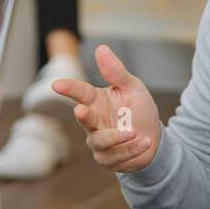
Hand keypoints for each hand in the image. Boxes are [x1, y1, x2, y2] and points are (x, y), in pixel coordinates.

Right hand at [51, 44, 162, 172]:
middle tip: (82, 110)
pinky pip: (115, 156)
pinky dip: (131, 149)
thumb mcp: (132, 87)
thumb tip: (101, 48)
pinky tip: (145, 142)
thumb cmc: (138, 110)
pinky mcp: (107, 159)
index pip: (80, 93)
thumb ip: (116, 72)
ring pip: (100, 141)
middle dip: (83, 116)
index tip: (56, 85)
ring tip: (134, 131)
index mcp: (96, 101)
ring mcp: (98, 142)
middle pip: (83, 119)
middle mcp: (93, 122)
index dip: (69, 89)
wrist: (153, 138)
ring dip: (117, 137)